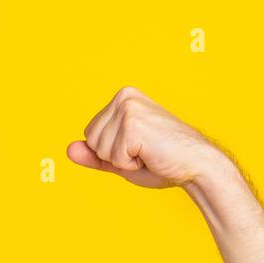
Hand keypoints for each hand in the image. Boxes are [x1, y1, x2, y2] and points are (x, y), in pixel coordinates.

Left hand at [66, 86, 222, 188]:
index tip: (137, 148)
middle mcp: (124, 96)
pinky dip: (130, 165)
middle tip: (144, 152)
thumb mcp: (121, 158)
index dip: (110, 152)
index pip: (90, 135)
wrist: (196, 165)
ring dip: (123, 160)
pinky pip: (114, 158)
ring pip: (100, 149)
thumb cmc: (163, 161)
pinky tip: (151, 155)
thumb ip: (95, 155)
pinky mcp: (133, 124)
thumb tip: (68, 150)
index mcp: (122, 98)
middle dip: (114, 156)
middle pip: (91, 140)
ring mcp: (128, 108)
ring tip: (148, 153)